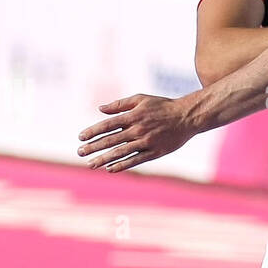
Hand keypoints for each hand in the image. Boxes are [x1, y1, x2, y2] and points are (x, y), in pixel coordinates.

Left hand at [77, 93, 198, 172]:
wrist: (187, 117)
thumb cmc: (162, 106)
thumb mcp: (141, 99)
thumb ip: (120, 104)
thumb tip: (100, 109)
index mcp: (133, 116)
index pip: (107, 125)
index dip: (93, 131)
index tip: (81, 138)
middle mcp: (138, 130)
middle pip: (111, 140)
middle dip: (93, 147)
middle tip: (80, 153)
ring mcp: (146, 142)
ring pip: (121, 152)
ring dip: (104, 159)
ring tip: (91, 164)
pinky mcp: (155, 152)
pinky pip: (135, 160)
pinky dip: (122, 165)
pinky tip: (110, 169)